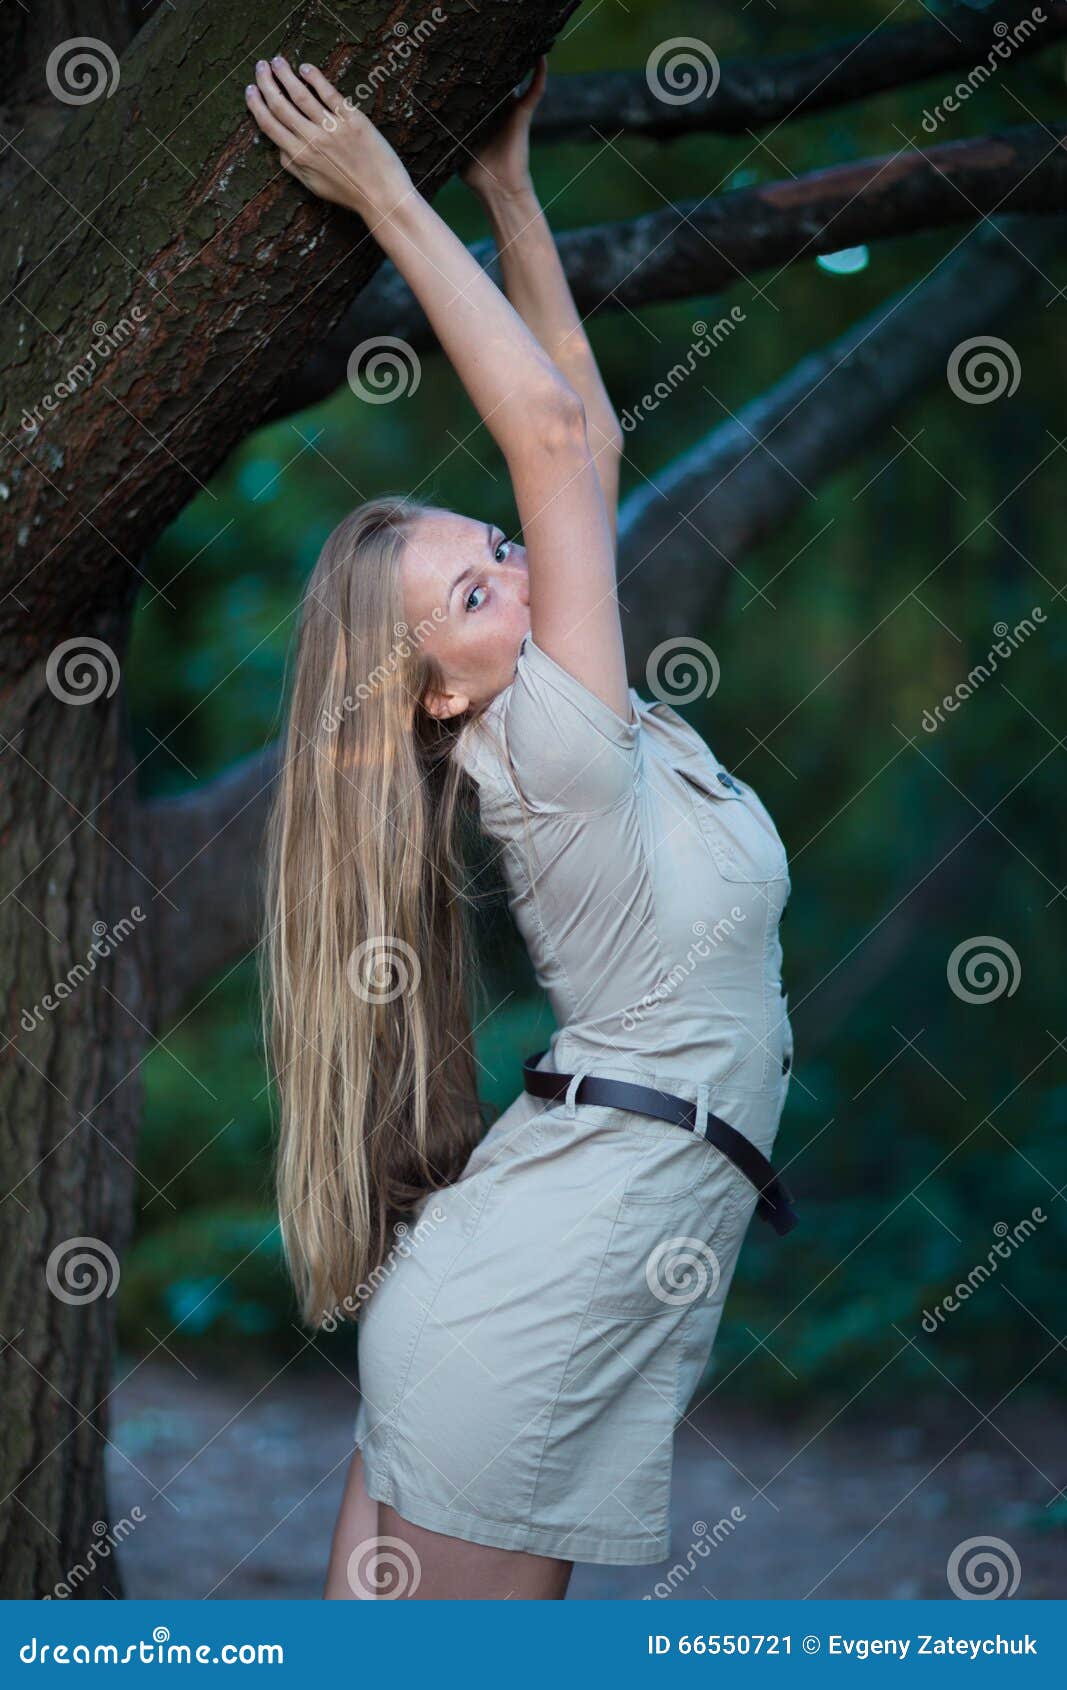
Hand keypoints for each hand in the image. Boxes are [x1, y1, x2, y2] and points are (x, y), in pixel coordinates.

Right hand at [245, 56, 412, 222]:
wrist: (381, 196)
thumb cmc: (347, 192)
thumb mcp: (313, 185)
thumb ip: (293, 165)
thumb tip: (277, 146)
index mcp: (299, 156)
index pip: (270, 125)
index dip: (256, 104)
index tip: (250, 90)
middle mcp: (311, 140)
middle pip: (280, 105)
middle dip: (266, 82)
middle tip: (260, 66)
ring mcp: (331, 128)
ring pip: (300, 94)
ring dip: (285, 74)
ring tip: (277, 61)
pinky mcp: (352, 119)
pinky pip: (328, 92)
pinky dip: (314, 77)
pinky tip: (305, 68)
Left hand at [461, 54, 545, 202]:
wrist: (498, 189)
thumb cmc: (476, 173)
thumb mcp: (455, 147)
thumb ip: (447, 131)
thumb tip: (424, 120)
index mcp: (481, 115)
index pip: (476, 88)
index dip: (469, 75)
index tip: (458, 59)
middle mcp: (497, 110)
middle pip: (495, 79)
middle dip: (491, 62)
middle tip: (481, 42)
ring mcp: (511, 110)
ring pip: (515, 79)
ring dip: (516, 61)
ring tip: (511, 40)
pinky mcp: (523, 115)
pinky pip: (534, 91)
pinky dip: (539, 75)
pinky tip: (540, 56)